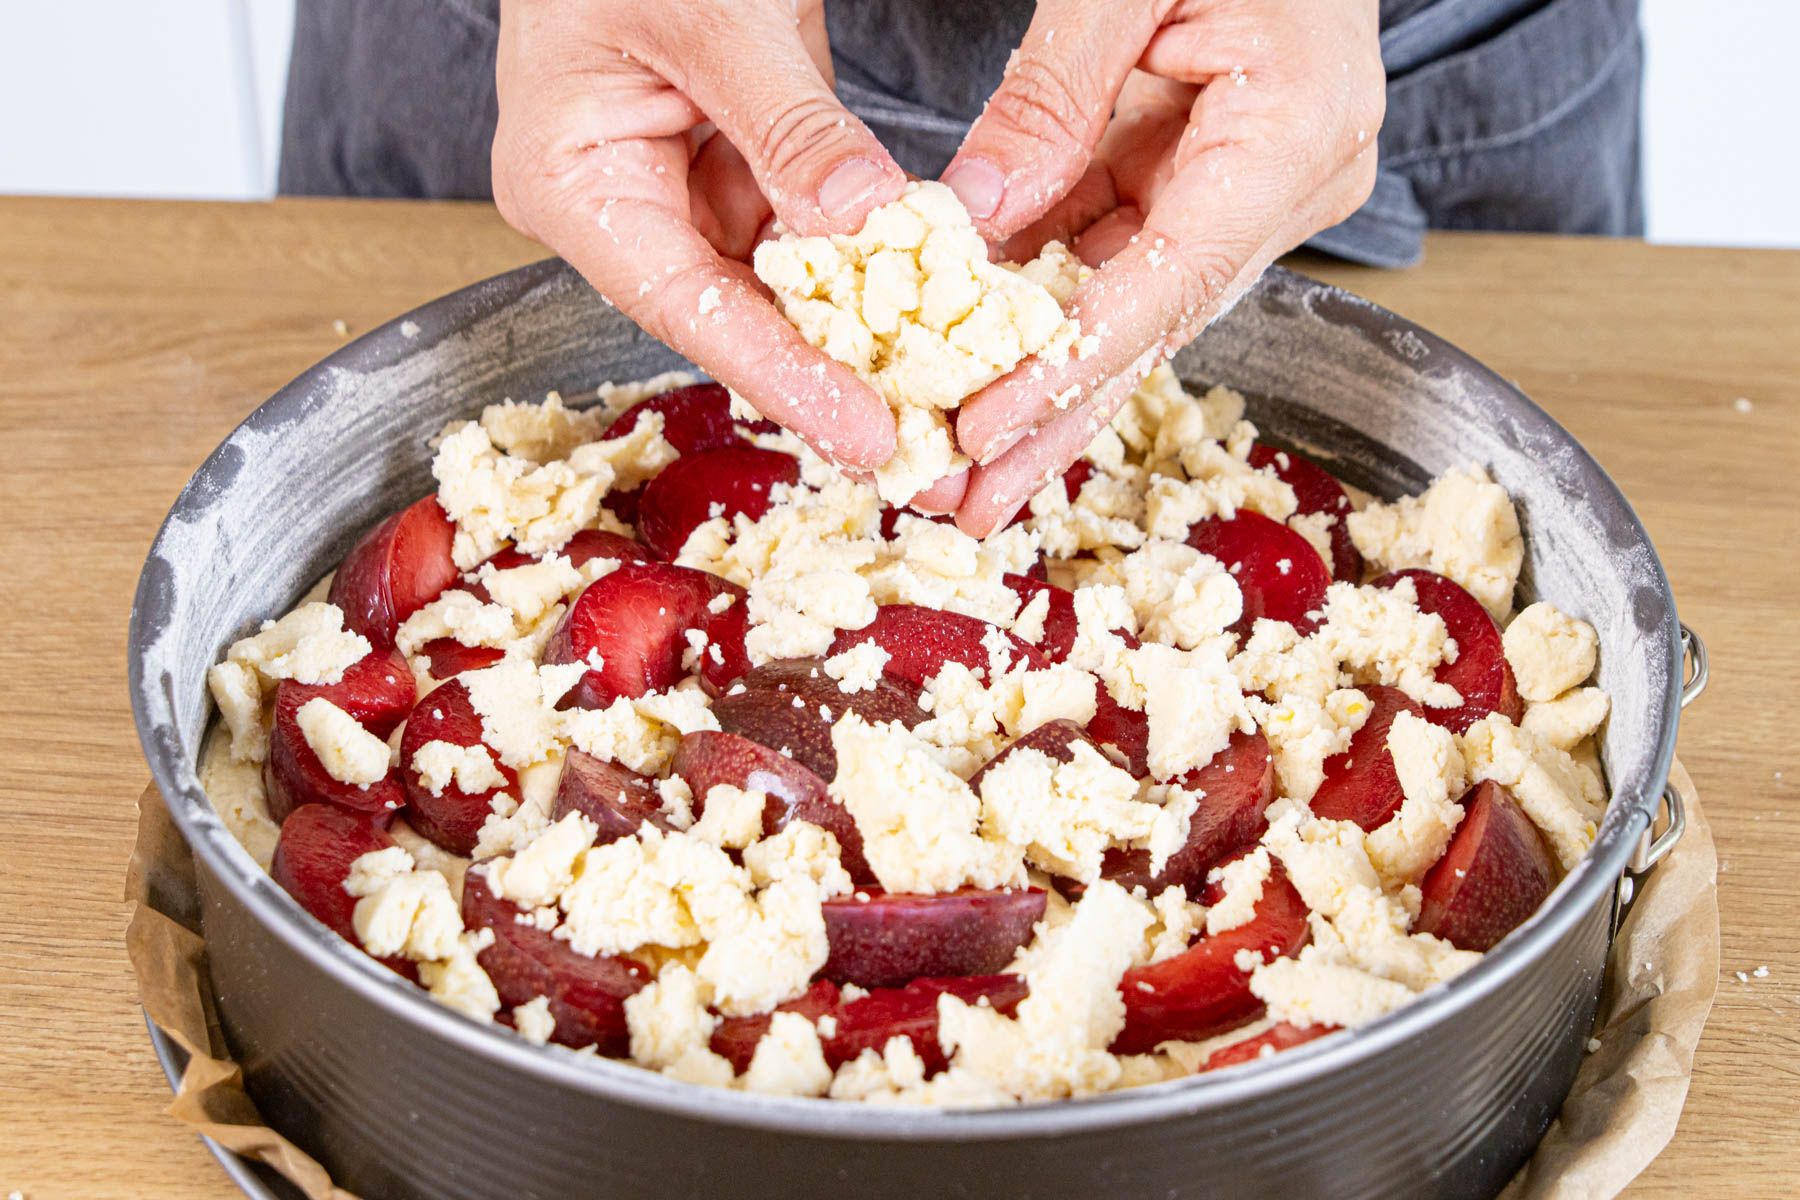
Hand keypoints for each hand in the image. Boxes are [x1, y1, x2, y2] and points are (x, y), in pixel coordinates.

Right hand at [492, 0, 908, 472]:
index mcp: (569, 179)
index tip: (861, 431)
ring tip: (929, 392)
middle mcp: (615, 203)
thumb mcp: (716, 12)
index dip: (780, 375)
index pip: (683, 304)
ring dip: (849, 331)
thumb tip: (870, 223)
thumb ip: (791, 126)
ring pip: (770, 284)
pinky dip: (855, 264)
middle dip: (823, 374)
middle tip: (911, 441)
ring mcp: (672, 187)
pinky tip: (917, 305)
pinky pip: (796, 234)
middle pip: (727, 313)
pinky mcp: (728, 164)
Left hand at [942, 0, 1384, 535]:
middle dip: (1054, 419)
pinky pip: (1117, 257)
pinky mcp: (1209, 179)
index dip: (1073, 362)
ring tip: (964, 469)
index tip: (985, 424)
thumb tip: (975, 217)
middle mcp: (1289, 180)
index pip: (1173, 276)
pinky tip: (983, 372)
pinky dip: (1046, 311)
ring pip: (1132, 308)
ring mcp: (1252, 188)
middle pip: (1155, 323)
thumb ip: (1054, 93)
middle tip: (967, 499)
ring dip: (1045, 386)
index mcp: (1296, 127)